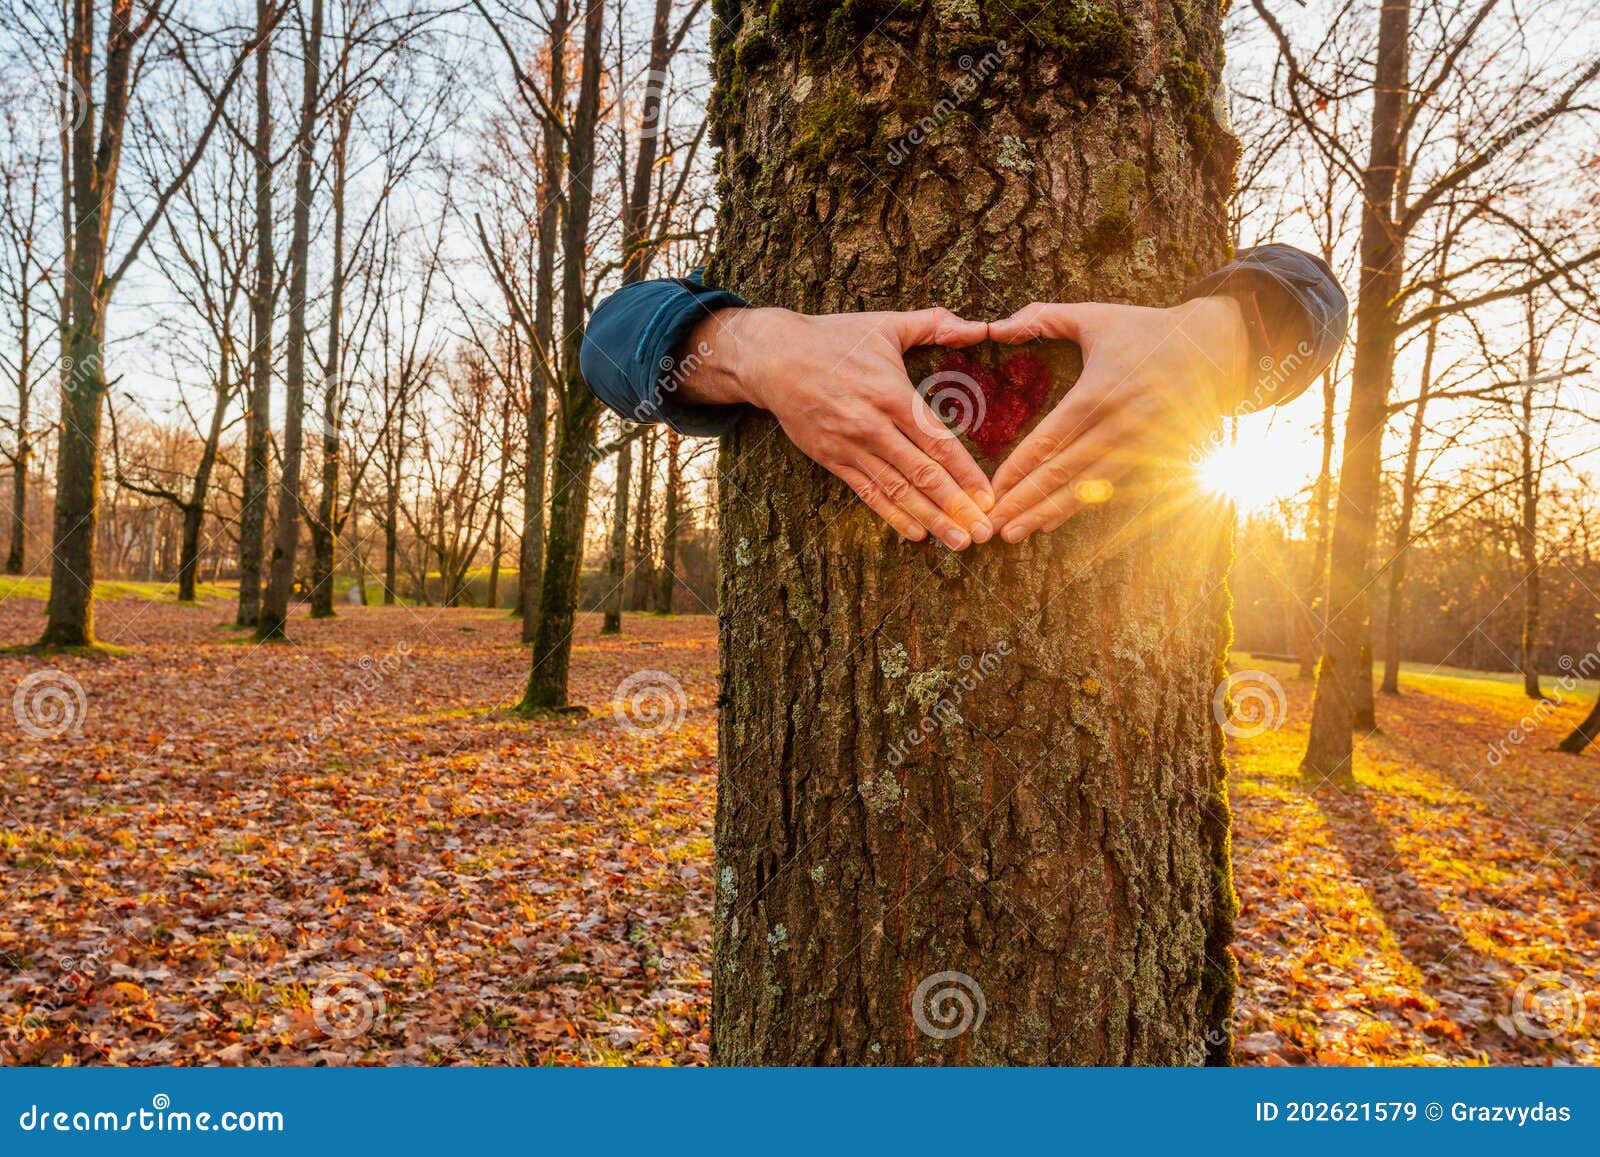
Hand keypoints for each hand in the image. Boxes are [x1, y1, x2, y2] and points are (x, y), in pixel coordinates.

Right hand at [682, 306, 996, 548]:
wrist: (773, 358)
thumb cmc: (834, 338)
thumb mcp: (885, 325)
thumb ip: (935, 323)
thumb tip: (980, 326)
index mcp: (892, 394)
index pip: (938, 441)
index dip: (966, 472)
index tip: (989, 497)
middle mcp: (873, 425)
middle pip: (922, 474)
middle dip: (956, 506)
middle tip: (982, 533)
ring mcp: (851, 446)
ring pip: (898, 490)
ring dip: (930, 519)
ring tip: (957, 542)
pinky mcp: (832, 459)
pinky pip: (867, 493)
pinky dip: (892, 515)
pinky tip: (916, 534)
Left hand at [984, 297, 1248, 542]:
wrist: (1216, 349)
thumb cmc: (1148, 331)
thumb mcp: (1096, 316)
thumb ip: (1043, 318)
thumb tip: (995, 329)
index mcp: (1099, 393)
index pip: (1049, 440)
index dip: (1018, 469)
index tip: (991, 490)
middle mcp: (1117, 427)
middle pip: (1061, 474)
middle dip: (1024, 502)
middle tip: (992, 526)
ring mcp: (1136, 448)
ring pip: (1084, 490)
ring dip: (1047, 514)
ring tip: (1015, 533)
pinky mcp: (1151, 458)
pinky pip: (1108, 490)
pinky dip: (1077, 508)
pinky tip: (1051, 522)